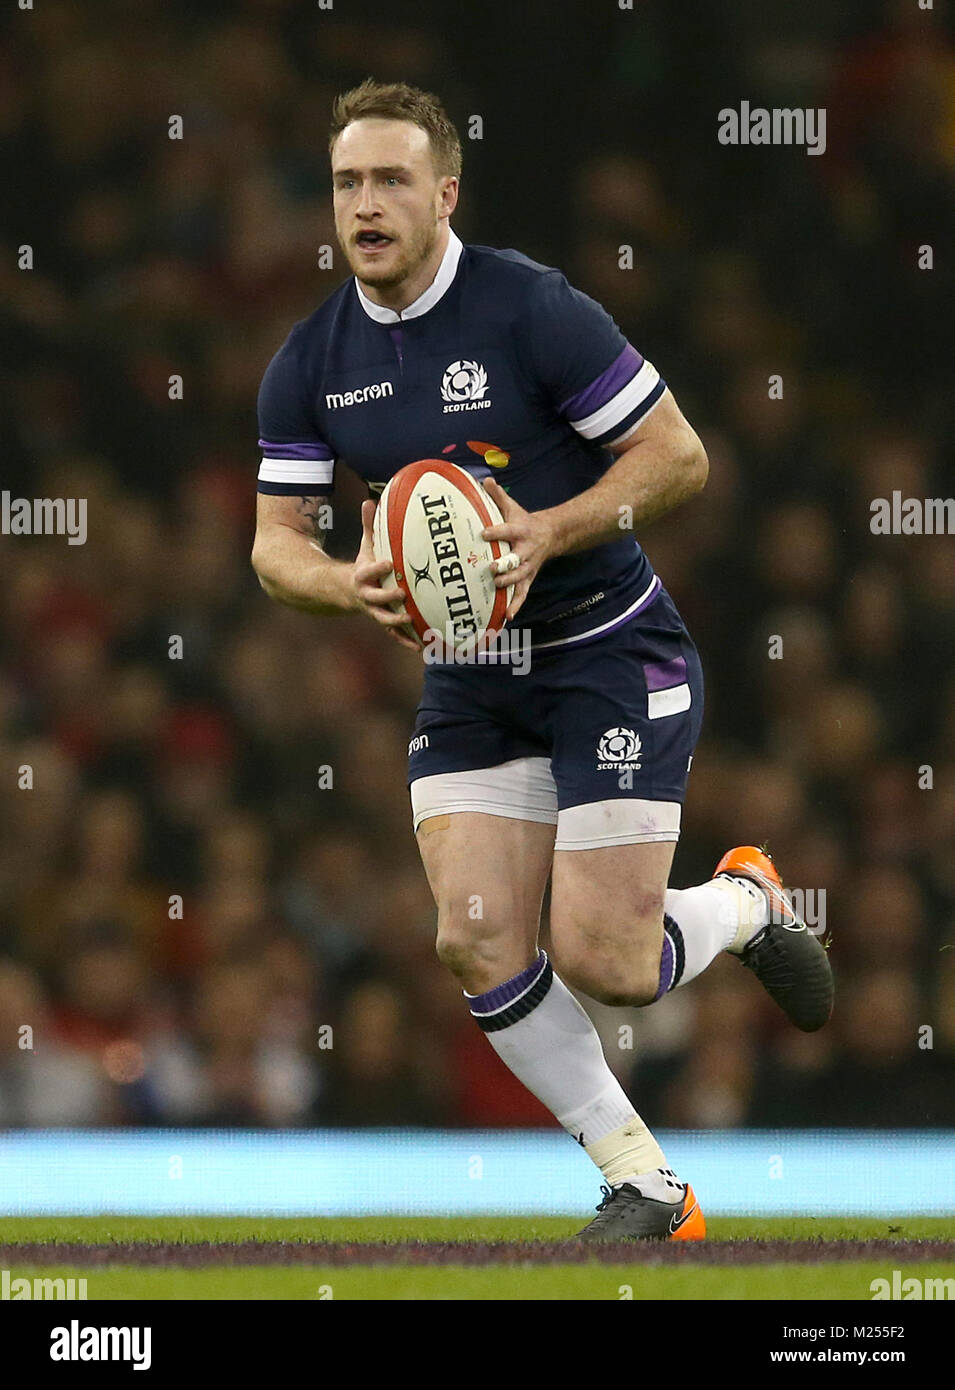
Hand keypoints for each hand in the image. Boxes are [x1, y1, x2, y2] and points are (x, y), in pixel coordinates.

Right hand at [352, 499, 420, 650]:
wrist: (343, 593)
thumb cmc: (362, 566)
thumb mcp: (364, 547)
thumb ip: (369, 526)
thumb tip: (370, 500)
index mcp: (362, 576)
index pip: (367, 571)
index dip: (376, 567)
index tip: (387, 562)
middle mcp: (367, 596)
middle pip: (376, 598)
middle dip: (388, 597)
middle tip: (403, 594)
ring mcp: (374, 611)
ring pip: (384, 620)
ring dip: (397, 623)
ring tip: (412, 622)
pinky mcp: (382, 622)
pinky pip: (394, 635)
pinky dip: (406, 641)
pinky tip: (421, 646)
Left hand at [480, 478, 555, 620]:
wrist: (551, 535)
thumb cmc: (524, 521)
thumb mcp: (513, 507)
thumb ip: (497, 496)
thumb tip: (484, 480)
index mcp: (520, 531)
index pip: (507, 530)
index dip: (496, 532)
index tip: (484, 533)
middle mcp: (525, 551)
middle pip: (516, 559)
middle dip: (505, 564)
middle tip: (492, 569)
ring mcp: (527, 567)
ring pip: (519, 578)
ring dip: (508, 584)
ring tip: (496, 589)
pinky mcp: (528, 578)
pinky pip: (522, 593)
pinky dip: (516, 605)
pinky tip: (508, 616)